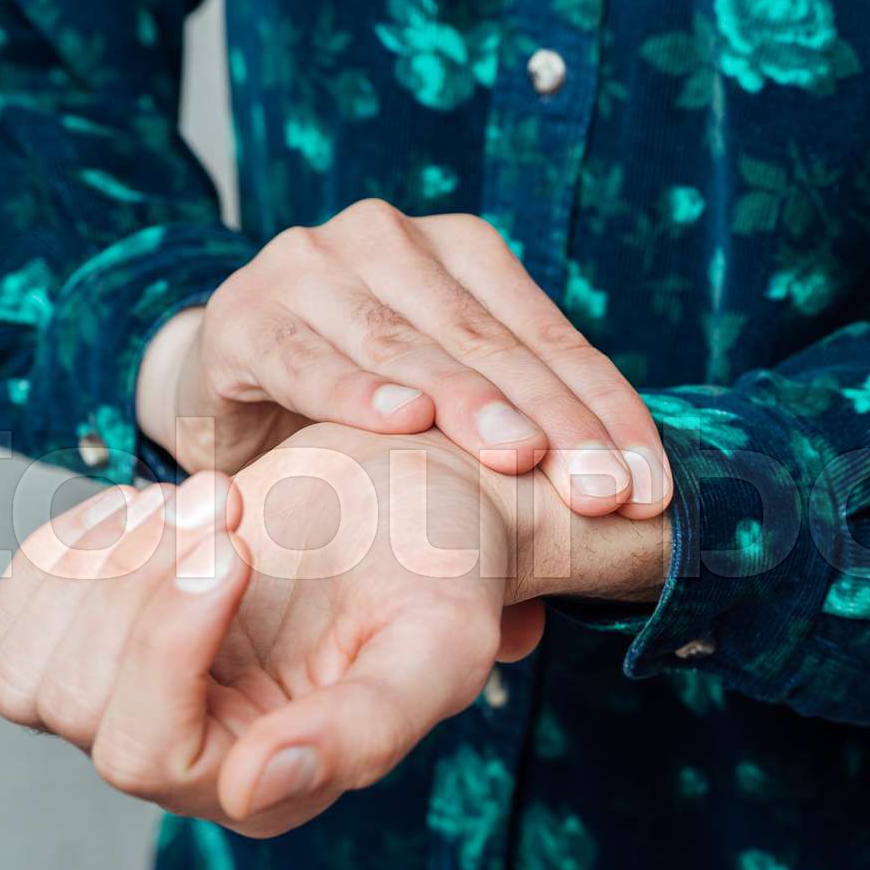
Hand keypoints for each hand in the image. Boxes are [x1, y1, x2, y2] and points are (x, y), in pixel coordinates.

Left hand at [0, 424, 662, 835]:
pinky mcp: (90, 636)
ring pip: (23, 672)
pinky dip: (66, 548)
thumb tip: (253, 789)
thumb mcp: (439, 646)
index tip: (234, 545)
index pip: (148, 754)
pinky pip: (13, 614)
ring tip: (195, 501)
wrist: (412, 499)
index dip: (166, 646)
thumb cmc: (438, 571)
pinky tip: (148, 508)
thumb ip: (366, 727)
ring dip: (98, 567)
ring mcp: (128, 700)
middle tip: (223, 497)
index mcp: (263, 787)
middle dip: (137, 587)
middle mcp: (183, 760)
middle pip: (75, 708)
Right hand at [135, 198, 669, 518]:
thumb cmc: (351, 407)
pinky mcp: (244, 313)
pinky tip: (402, 421)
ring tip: (520, 455)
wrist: (220, 384)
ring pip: (404, 339)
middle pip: (488, 338)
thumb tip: (533, 629)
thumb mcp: (434, 425)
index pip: (550, 336)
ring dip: (465, 400)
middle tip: (601, 489)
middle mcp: (391, 240)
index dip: (605, 411)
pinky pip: (304, 353)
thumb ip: (493, 487)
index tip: (649, 489)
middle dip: (554, 418)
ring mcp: (313, 265)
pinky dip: (354, 387)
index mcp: (462, 253)